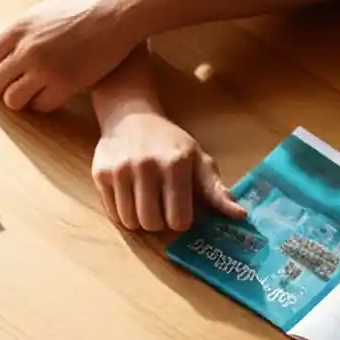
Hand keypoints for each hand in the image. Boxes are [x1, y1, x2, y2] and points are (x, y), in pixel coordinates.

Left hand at [0, 0, 141, 112]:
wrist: (113, 14)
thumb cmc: (78, 10)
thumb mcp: (39, 12)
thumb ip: (12, 28)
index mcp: (17, 29)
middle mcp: (27, 50)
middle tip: (8, 89)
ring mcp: (46, 69)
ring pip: (13, 100)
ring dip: (19, 100)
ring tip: (29, 94)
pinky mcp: (66, 85)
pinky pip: (41, 106)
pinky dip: (42, 104)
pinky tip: (49, 95)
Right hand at [93, 112, 245, 230]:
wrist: (130, 116)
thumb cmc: (170, 142)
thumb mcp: (198, 160)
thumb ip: (216, 191)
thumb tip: (240, 216)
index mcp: (175, 164)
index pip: (179, 220)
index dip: (181, 220)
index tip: (180, 209)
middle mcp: (146, 166)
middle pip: (152, 224)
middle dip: (159, 222)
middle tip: (161, 206)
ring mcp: (120, 170)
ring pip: (130, 222)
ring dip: (140, 220)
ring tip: (145, 202)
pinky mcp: (100, 174)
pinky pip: (113, 214)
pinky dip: (123, 213)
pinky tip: (130, 196)